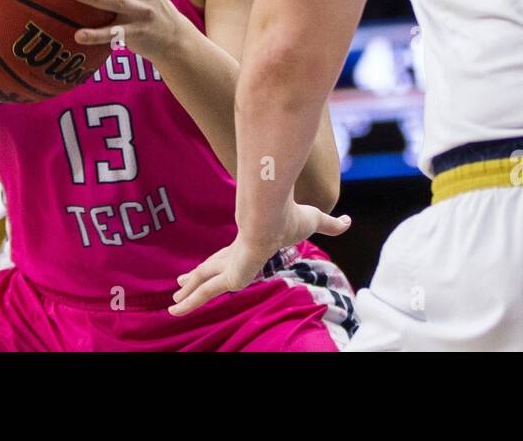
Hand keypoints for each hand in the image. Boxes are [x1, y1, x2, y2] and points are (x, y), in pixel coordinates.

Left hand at [169, 201, 350, 315]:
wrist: (273, 214)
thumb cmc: (291, 216)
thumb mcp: (315, 222)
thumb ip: (330, 225)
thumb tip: (350, 221)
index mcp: (251, 243)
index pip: (231, 256)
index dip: (220, 262)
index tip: (209, 265)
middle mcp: (236, 254)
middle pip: (212, 269)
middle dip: (197, 277)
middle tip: (181, 283)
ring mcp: (230, 265)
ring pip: (203, 283)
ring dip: (188, 294)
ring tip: (172, 306)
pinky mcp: (227, 276)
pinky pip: (203, 293)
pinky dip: (188, 302)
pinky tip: (174, 310)